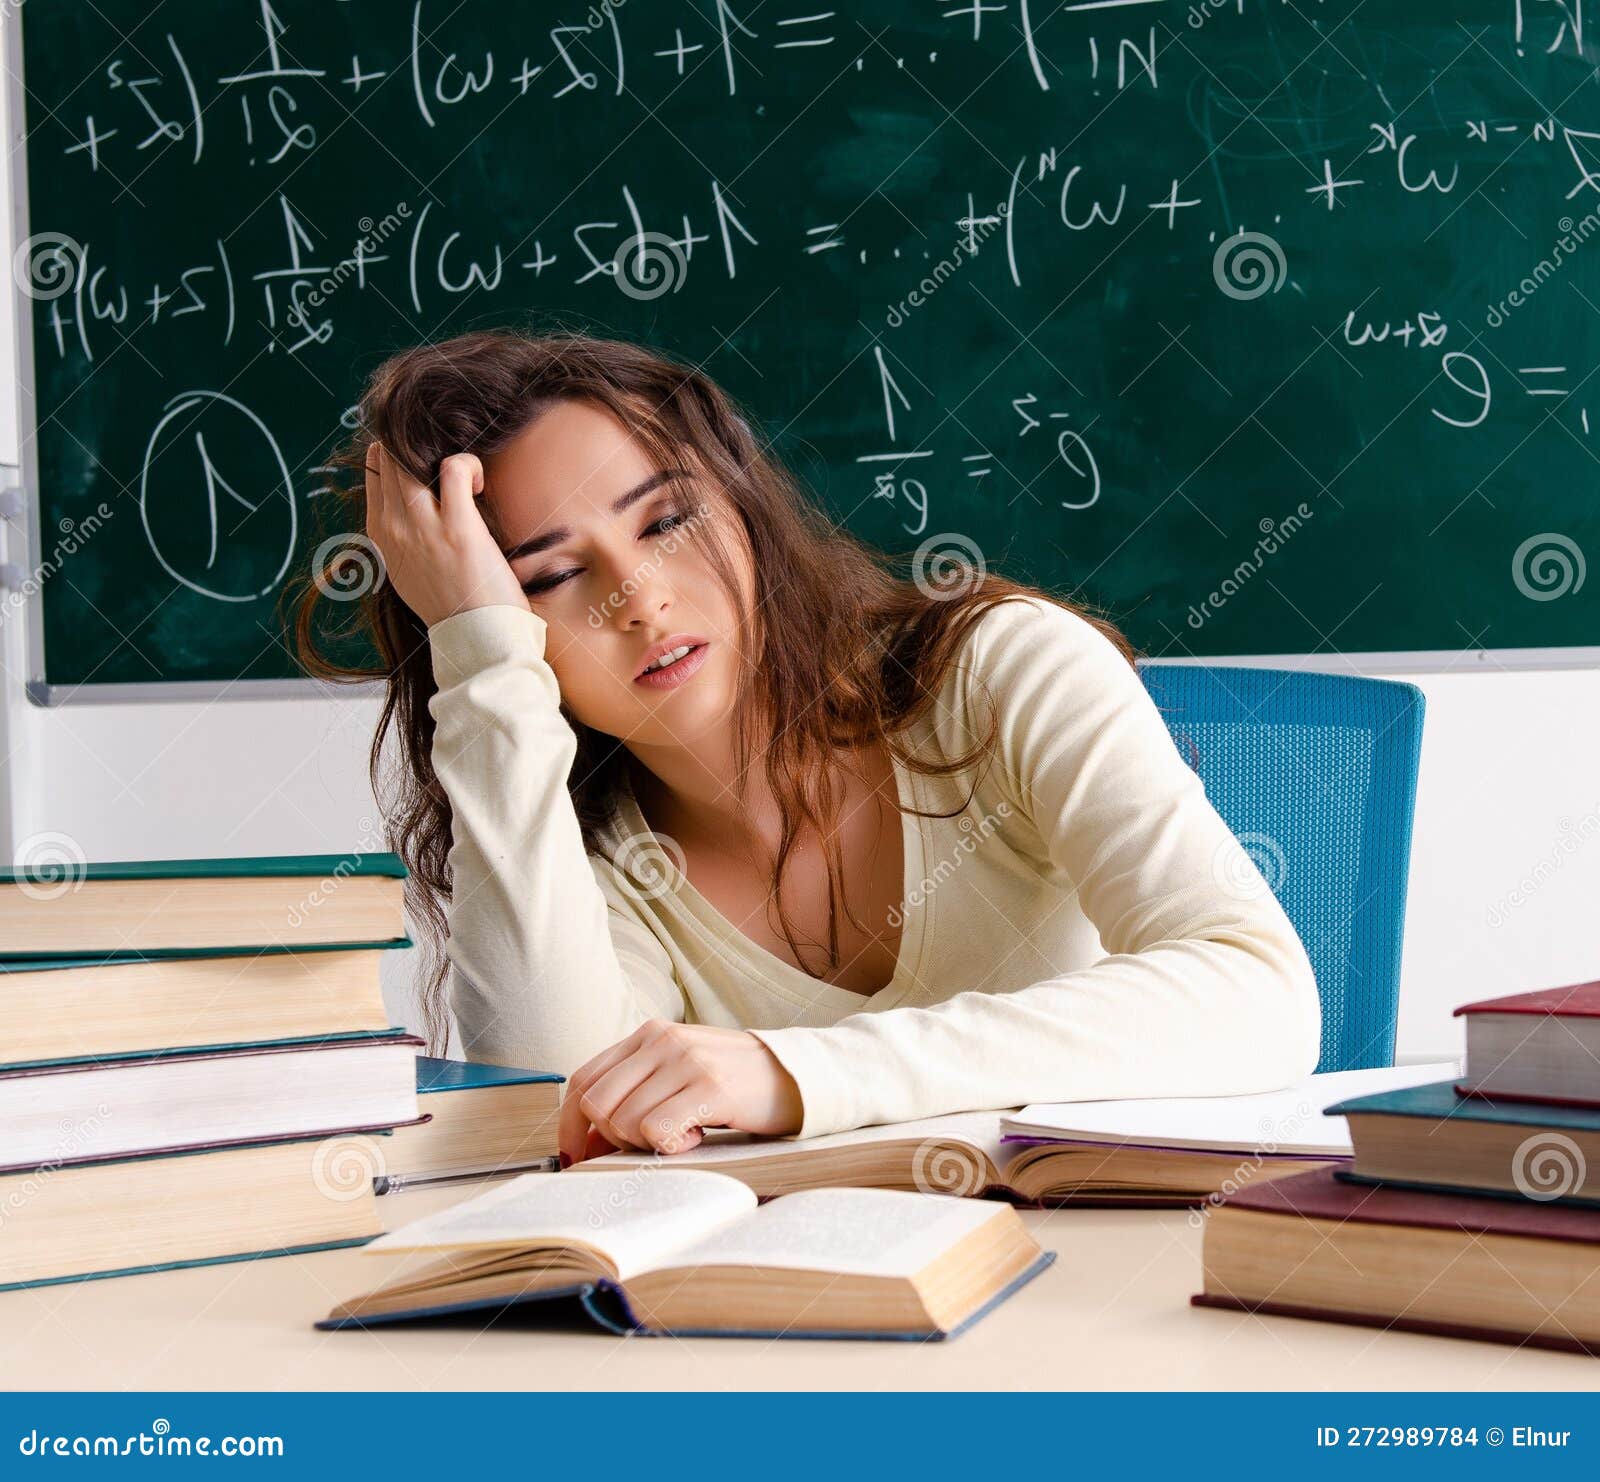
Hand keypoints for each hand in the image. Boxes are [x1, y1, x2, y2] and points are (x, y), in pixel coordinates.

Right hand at [363, 442, 527, 627]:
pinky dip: (467, 464)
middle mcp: (395, 528)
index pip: (375, 474)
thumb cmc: (452, 605)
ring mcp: (424, 527)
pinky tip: (479, 483)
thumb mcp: (407, 572)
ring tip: (463, 476)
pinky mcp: (458, 527)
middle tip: (448, 463)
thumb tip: (406, 512)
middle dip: (418, 448)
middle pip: (391, 458)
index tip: (425, 463)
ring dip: (438, 453)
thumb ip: (401, 539)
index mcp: (381, 536)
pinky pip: (454, 468)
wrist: (476, 638)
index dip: (399, 457)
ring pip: (412, 458)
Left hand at [558, 1020, 803, 1163]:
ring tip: (682, 1134)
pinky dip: (669, 1147)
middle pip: (595, 1104)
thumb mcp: (678, 1070)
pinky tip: (696, 1138)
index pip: (582, 1079)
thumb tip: (587, 1139)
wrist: (795, 1076)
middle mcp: (661, 1040)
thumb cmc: (732, 1082)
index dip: (569, 1124)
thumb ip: (637, 1088)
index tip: (577, 1156)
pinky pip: (656, 1130)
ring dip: (645, 1144)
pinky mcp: (709, 1087)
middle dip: (609, 1139)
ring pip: (622, 1121)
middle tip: (645, 1145)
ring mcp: (686, 1061)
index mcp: (648, 1034)